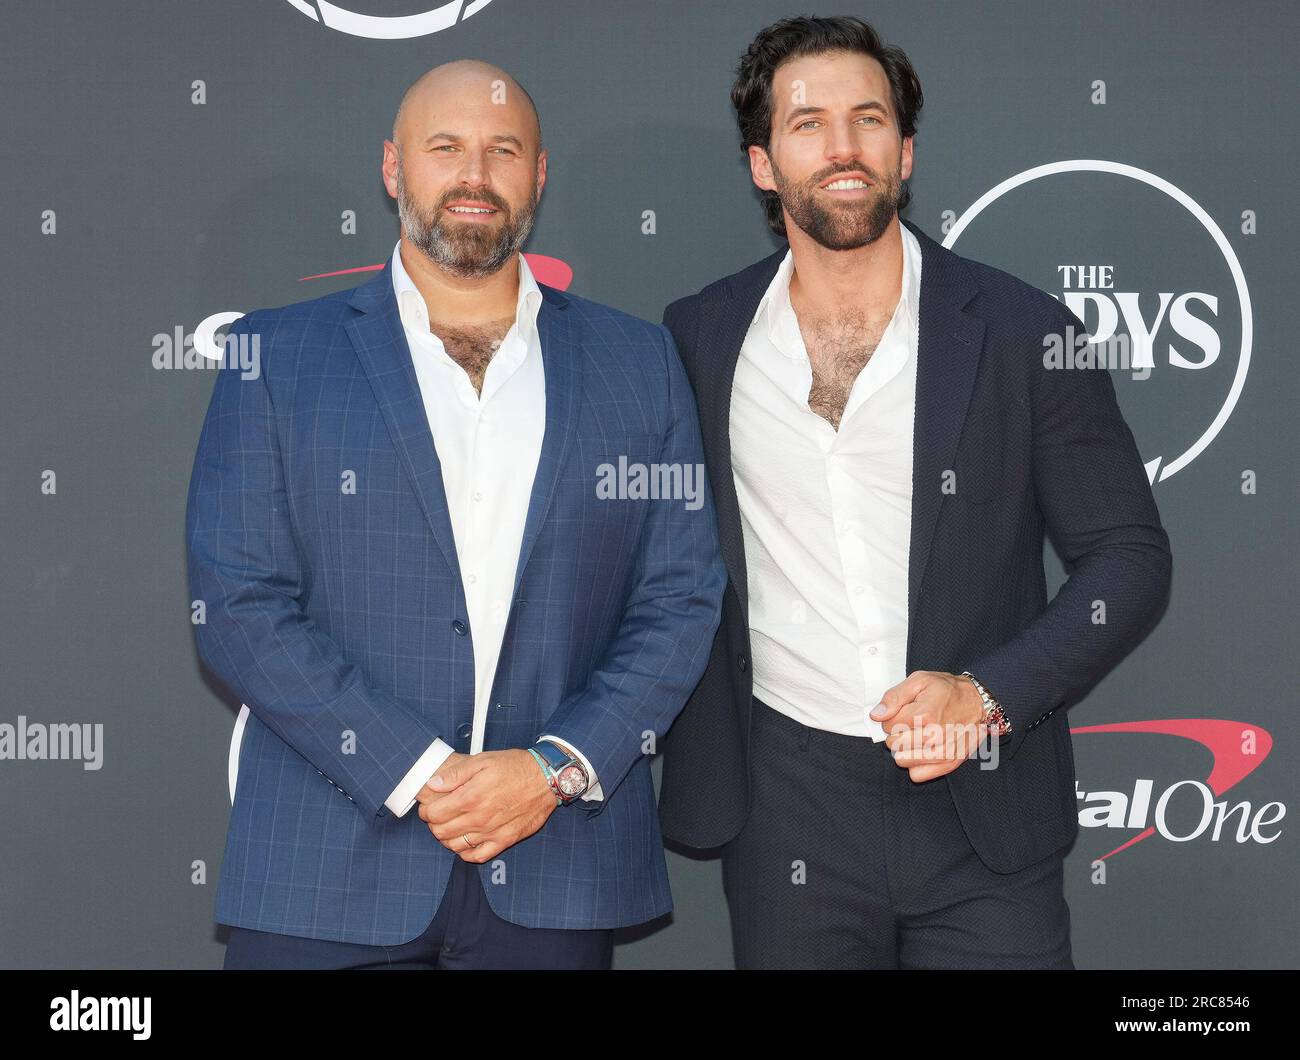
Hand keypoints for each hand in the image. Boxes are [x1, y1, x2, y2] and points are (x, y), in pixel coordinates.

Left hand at [414, 749, 557, 862]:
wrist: (546, 779)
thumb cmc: (516, 767)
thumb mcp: (483, 760)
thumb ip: (456, 774)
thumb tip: (433, 784)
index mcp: (471, 797)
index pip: (434, 814)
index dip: (427, 810)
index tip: (430, 806)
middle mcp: (479, 818)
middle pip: (441, 832)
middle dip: (434, 824)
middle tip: (439, 815)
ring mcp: (491, 832)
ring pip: (455, 846)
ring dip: (447, 838)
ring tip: (451, 826)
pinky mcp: (505, 840)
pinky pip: (477, 856)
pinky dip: (466, 852)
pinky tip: (466, 841)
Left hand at [870, 671, 987, 781]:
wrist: (978, 701)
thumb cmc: (948, 690)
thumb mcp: (919, 681)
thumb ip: (894, 697)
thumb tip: (876, 715)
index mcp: (924, 714)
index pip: (886, 724)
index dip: (892, 716)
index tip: (905, 711)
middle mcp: (934, 736)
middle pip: (892, 743)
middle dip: (897, 732)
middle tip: (911, 723)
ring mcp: (942, 752)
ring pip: (901, 760)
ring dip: (905, 749)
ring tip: (917, 736)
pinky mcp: (950, 763)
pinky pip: (916, 775)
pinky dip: (915, 764)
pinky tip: (923, 750)